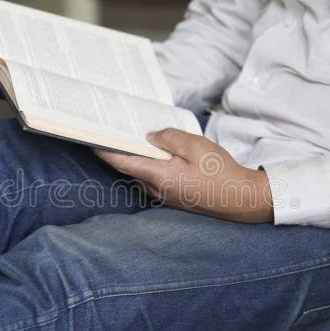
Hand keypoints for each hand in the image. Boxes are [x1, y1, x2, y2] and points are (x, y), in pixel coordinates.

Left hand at [94, 128, 273, 223]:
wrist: (240, 199)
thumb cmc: (221, 173)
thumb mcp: (195, 146)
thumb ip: (169, 137)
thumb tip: (150, 137)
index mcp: (158, 176)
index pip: (120, 161)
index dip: (102, 149)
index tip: (89, 137)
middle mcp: (156, 189)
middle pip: (128, 168)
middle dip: (118, 150)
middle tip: (110, 131)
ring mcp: (164, 196)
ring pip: (141, 174)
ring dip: (134, 158)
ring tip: (133, 138)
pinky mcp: (173, 198)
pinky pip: (153, 180)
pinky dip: (149, 166)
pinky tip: (156, 154)